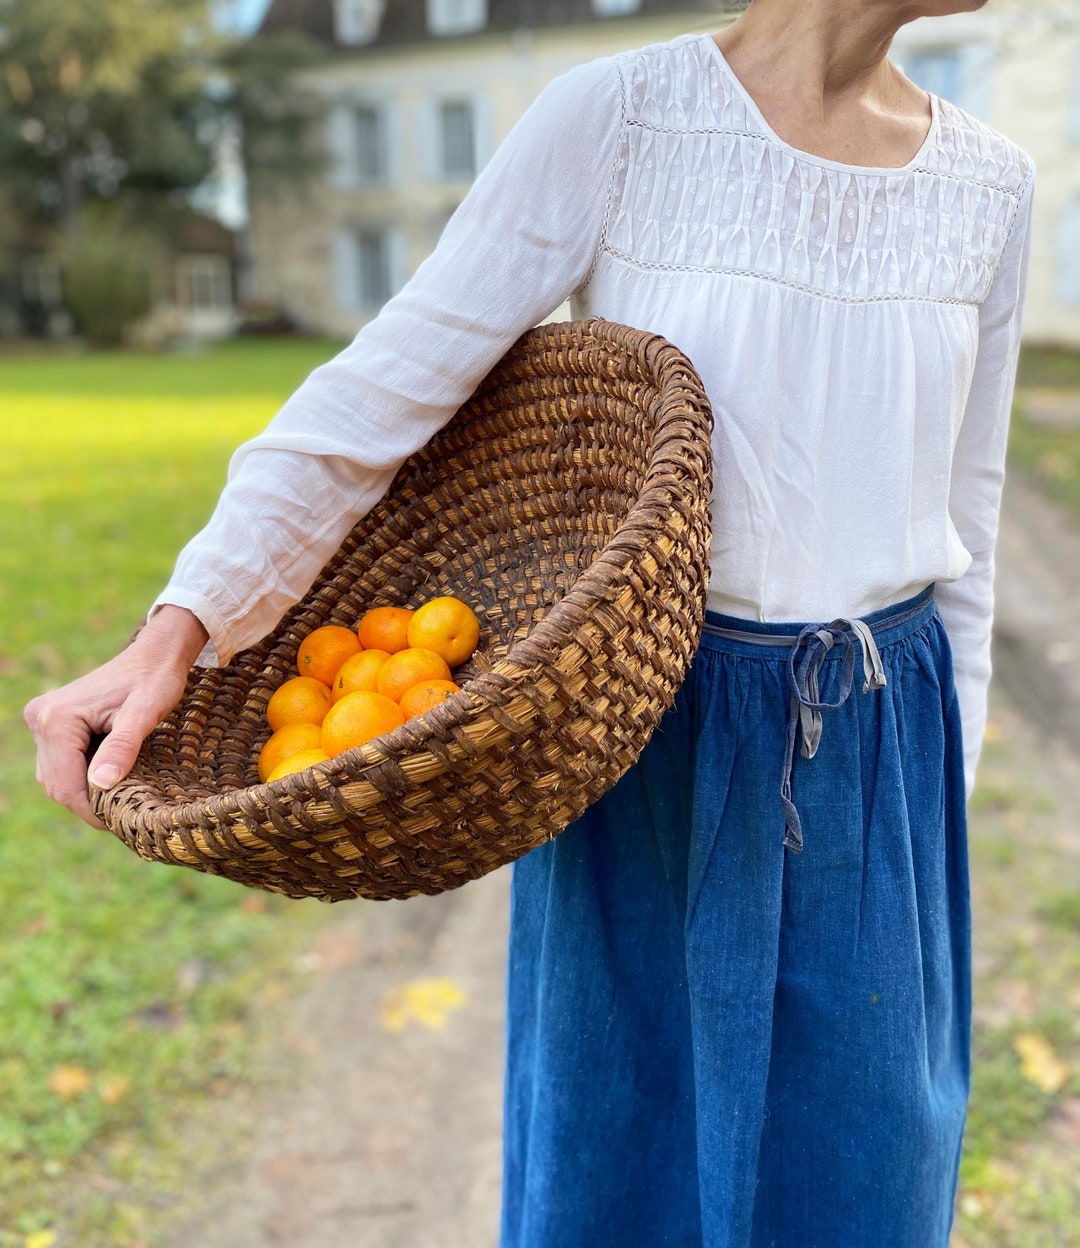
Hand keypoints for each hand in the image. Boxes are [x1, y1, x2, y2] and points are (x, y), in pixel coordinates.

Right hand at [24, 606, 209, 827]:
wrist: (154, 654)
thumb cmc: (155, 679)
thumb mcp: (146, 713)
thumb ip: (123, 747)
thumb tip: (101, 786)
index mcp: (57, 719)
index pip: (65, 784)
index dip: (91, 810)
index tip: (122, 822)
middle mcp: (41, 718)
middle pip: (57, 784)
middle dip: (88, 803)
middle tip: (126, 812)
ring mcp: (43, 720)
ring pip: (57, 777)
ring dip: (85, 790)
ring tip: (122, 793)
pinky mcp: (52, 723)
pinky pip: (61, 763)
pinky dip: (83, 775)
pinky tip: (111, 772)